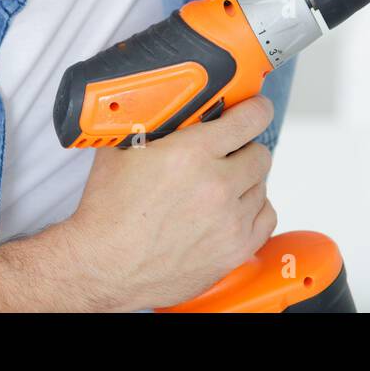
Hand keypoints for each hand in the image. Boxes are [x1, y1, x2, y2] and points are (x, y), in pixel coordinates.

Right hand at [63, 95, 277, 311]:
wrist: (103, 268)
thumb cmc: (108, 214)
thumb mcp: (122, 150)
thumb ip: (151, 121)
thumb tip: (165, 102)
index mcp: (191, 154)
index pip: (249, 119)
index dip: (255, 109)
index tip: (254, 108)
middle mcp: (217, 186)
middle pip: (259, 153)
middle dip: (243, 149)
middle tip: (224, 154)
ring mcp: (230, 221)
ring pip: (262, 186)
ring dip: (245, 181)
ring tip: (219, 186)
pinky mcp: (235, 250)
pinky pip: (266, 217)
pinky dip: (253, 210)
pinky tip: (233, 209)